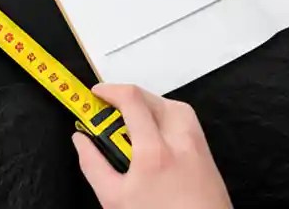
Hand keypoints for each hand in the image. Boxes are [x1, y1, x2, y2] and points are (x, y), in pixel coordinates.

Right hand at [73, 84, 230, 208]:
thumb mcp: (114, 198)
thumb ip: (93, 164)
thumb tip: (81, 141)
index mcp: (154, 152)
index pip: (132, 100)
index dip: (109, 90)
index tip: (96, 95)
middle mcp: (180, 143)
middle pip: (154, 98)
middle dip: (129, 96)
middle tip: (110, 111)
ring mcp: (198, 148)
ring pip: (176, 107)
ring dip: (152, 105)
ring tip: (134, 122)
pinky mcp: (208, 157)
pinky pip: (187, 123)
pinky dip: (168, 119)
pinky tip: (156, 137)